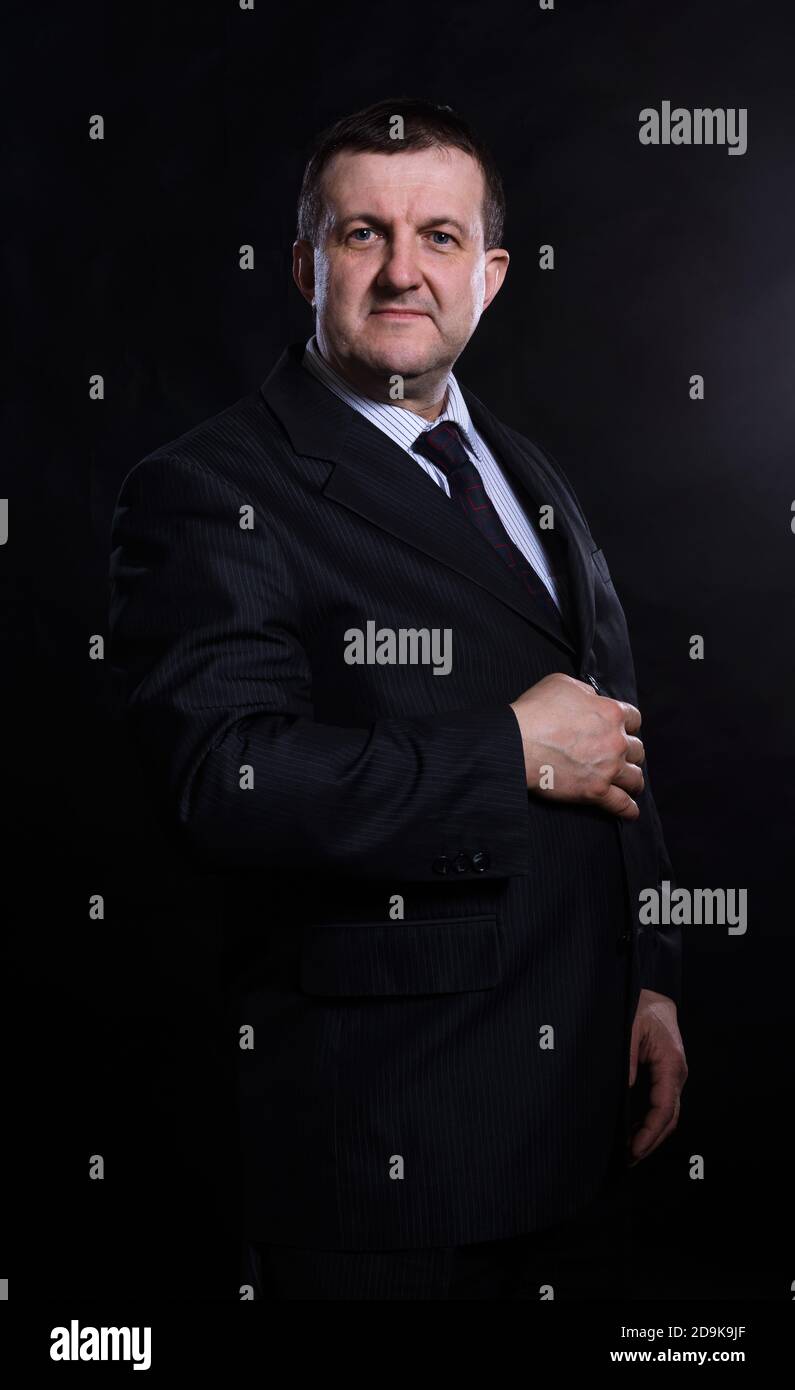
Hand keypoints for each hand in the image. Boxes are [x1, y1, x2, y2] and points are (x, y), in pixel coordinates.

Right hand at [508, 672, 645, 819]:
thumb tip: (592, 699)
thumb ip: (585, 692)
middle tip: (620, 757)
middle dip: (629, 753)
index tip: (622, 731)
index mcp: (610, 713)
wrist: (517, 742)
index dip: (628, 725)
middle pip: (637, 749)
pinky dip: (628, 809)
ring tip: (629, 784)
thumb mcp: (562, 684)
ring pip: (635, 777)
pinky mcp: (595, 791)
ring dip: (632, 780)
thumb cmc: (535, 711)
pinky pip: (621, 804)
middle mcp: (615, 741)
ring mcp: (608, 768)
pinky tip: (631, 812)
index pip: (634, 719)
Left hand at [628, 988, 687, 1164]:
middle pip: (669, 1119)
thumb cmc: (638, 1006)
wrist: (651, 996)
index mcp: (671, 1063)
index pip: (664, 1108)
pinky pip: (662, 1105)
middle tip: (628, 1161)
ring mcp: (674, 1076)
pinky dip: (651, 1122)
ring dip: (651, 1135)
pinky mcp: (666, 1076)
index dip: (649, 1133)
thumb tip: (623, 1091)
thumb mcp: (627, 1027)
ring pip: (668, 1115)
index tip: (633, 1151)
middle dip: (650, 1142)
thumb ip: (625, 1059)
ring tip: (630, 1153)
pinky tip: (634, 1132)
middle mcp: (677, 1073)